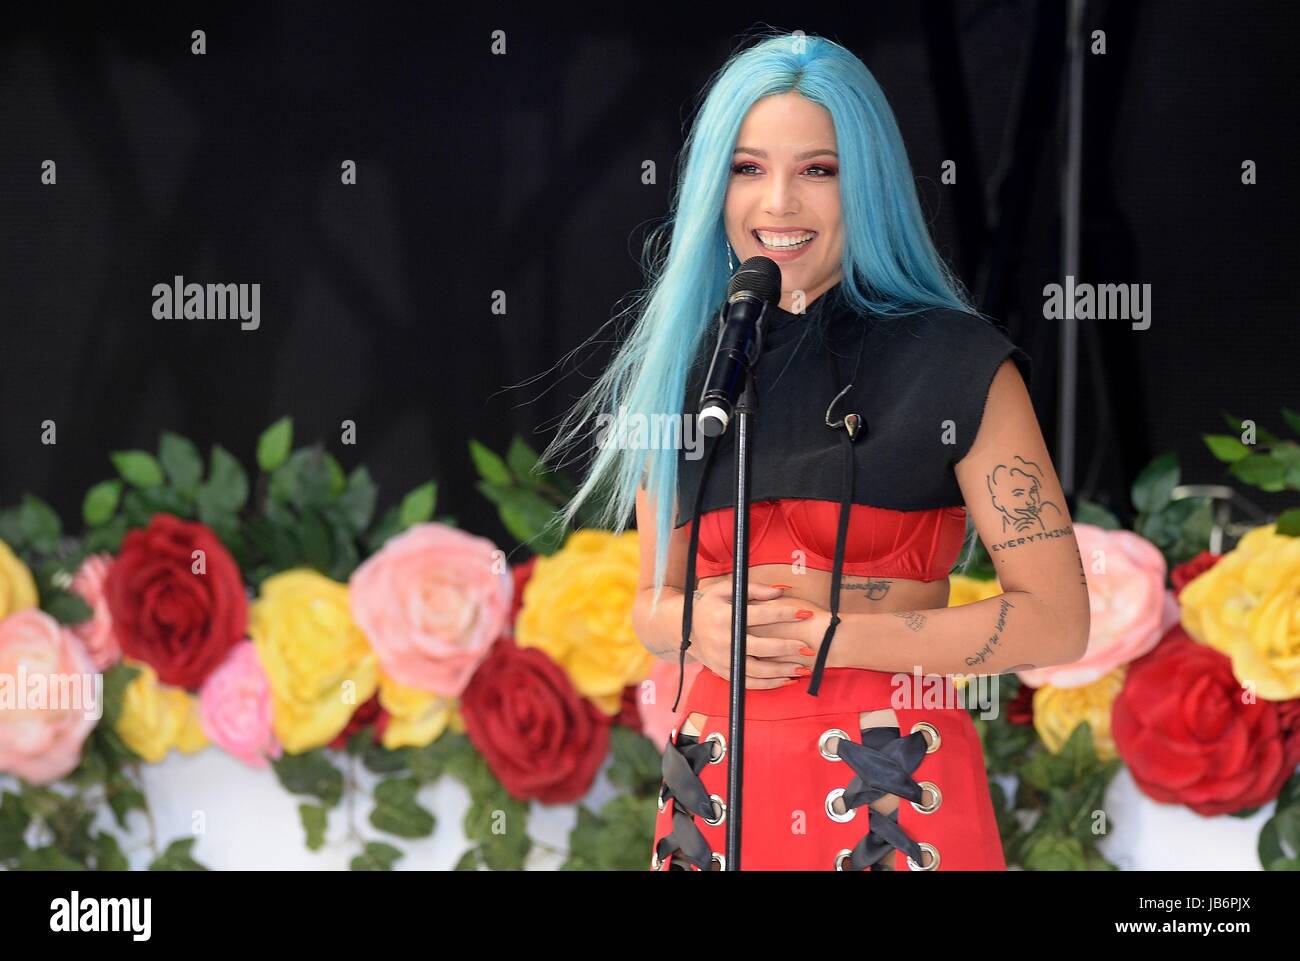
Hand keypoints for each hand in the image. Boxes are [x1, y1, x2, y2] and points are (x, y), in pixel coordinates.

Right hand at [689, 578, 819, 688]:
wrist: (682, 628)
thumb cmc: (708, 605)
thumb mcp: (725, 590)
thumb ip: (754, 589)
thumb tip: (781, 591)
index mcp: (725, 617)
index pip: (761, 615)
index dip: (785, 613)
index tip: (805, 612)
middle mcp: (723, 640)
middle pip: (762, 647)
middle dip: (788, 647)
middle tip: (809, 647)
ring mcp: (723, 659)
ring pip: (757, 670)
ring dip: (782, 671)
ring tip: (803, 668)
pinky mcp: (723, 672)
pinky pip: (749, 682)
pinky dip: (769, 684)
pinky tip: (787, 680)